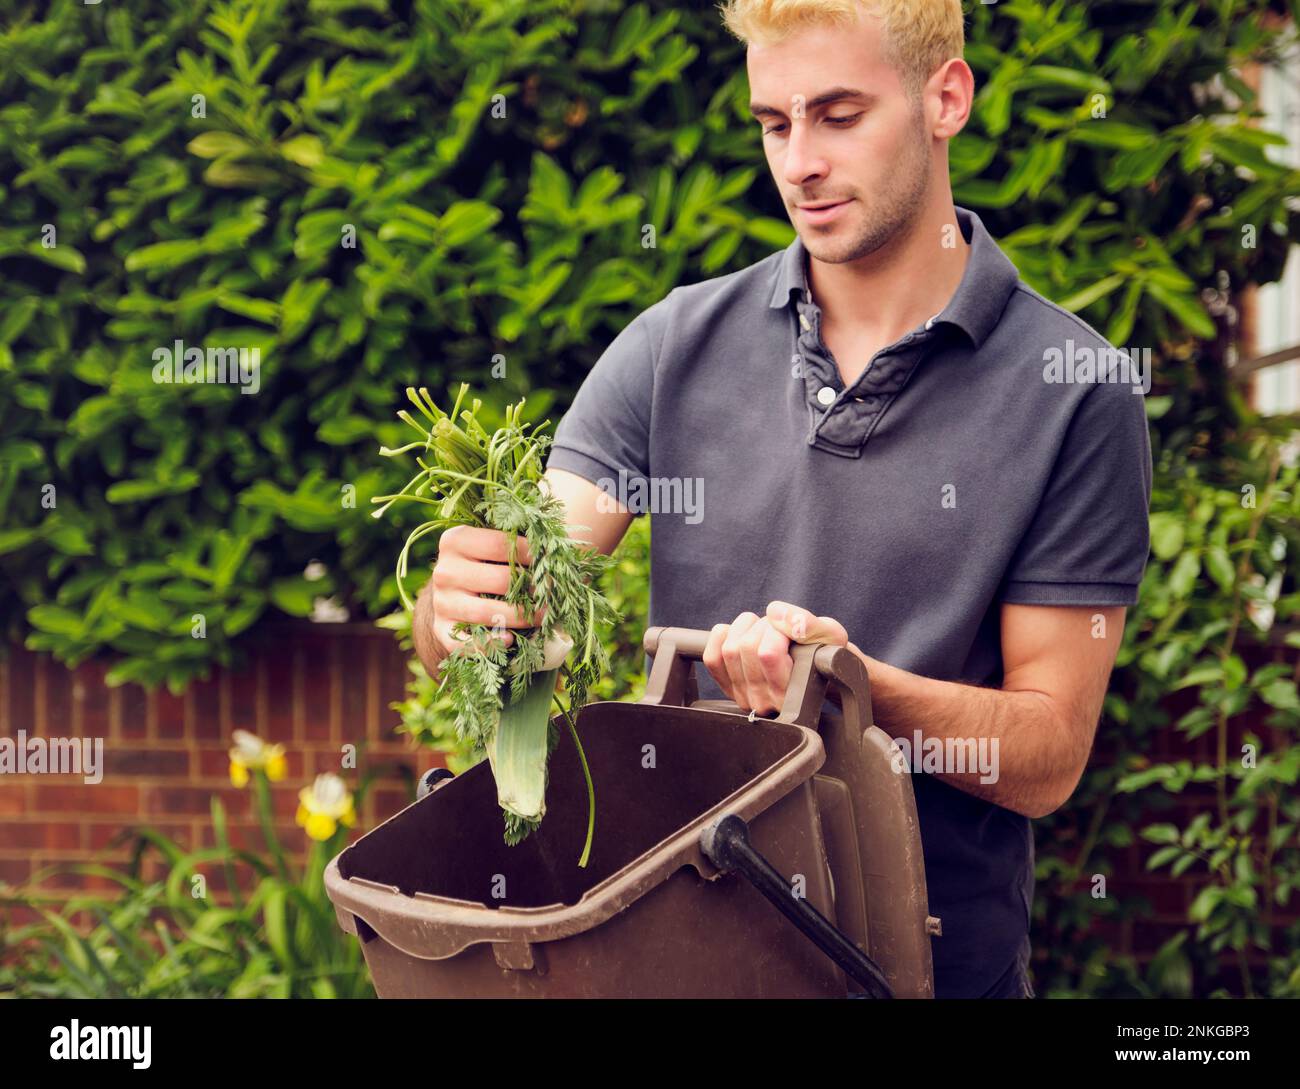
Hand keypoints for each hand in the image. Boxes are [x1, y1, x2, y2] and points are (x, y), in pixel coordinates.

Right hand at [419, 525, 544, 669]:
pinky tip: (509, 640)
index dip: (530, 552)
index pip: (499, 544)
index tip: (552, 558)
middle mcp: (444, 571)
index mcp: (455, 540)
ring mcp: (441, 602)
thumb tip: (558, 544)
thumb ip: (518, 541)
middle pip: (498, 580)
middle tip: (554, 591)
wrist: (457, 589)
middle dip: (531, 587)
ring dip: (520, 617)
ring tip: (544, 616)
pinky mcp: (441, 629)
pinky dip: (487, 644)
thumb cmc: (487, 561)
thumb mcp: (495, 543)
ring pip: (485, 612)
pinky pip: (462, 643)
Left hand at [703, 600, 848, 715]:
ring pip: (729, 649)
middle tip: (782, 629)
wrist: (820, 674)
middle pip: (746, 647)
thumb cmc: (828, 656)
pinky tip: (743, 634)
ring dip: (747, 627)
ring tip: (767, 631)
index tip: (795, 630)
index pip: (768, 653)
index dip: (780, 629)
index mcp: (790, 696)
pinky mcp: (729, 687)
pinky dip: (724, 634)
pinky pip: (712, 656)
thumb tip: (774, 612)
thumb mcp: (832, 636)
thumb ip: (807, 624)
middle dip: (764, 625)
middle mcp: (764, 702)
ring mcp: (743, 696)